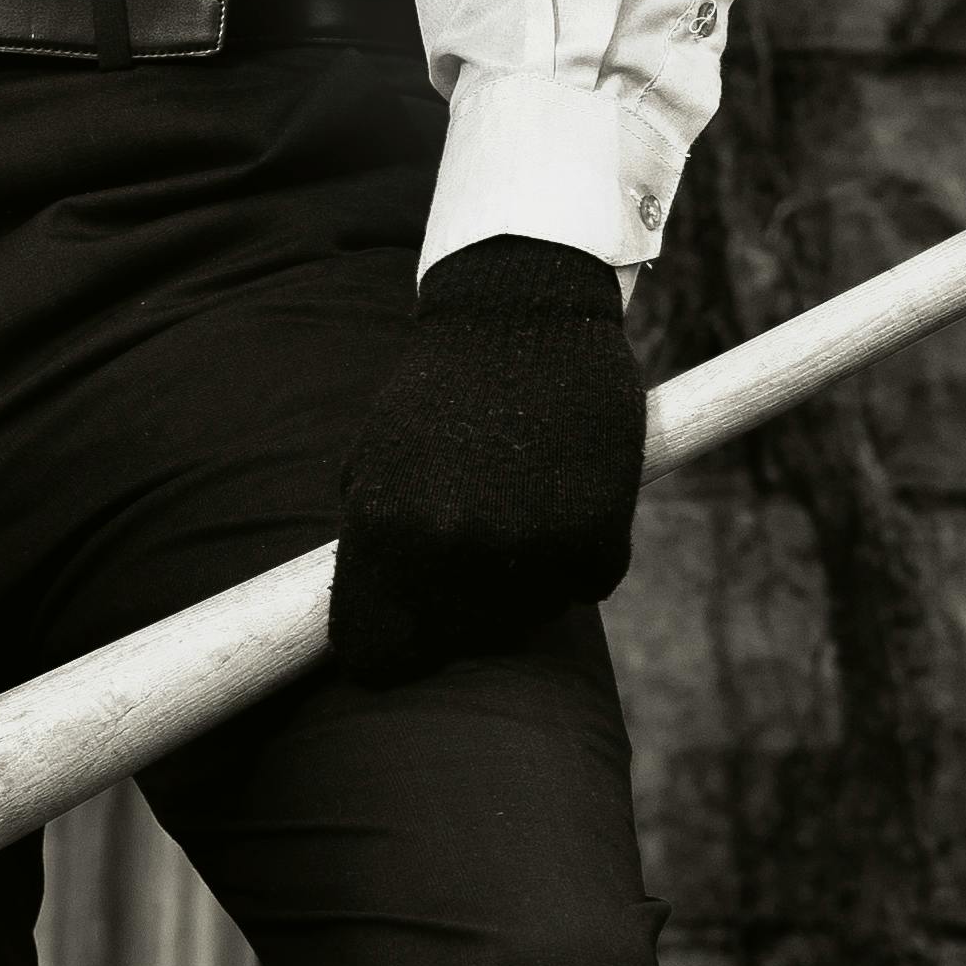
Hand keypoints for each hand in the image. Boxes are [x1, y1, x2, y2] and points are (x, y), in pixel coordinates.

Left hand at [327, 237, 647, 684]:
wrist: (523, 310)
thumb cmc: (438, 388)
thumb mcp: (373, 462)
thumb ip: (370, 550)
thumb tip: (366, 636)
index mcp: (389, 532)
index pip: (376, 655)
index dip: (382, 652)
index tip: (392, 642)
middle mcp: (459, 549)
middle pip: (456, 644)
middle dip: (453, 612)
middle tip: (466, 549)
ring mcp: (533, 547)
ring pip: (522, 619)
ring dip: (517, 584)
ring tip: (512, 506)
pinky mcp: (599, 536)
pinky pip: (583, 584)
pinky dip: (575, 554)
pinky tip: (561, 494)